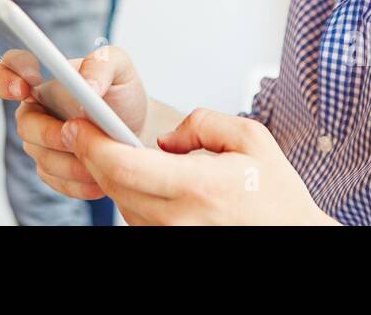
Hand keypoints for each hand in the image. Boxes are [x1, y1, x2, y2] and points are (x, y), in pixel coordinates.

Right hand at [0, 45, 147, 200]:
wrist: (136, 129)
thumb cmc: (121, 92)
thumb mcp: (120, 66)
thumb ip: (103, 62)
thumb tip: (86, 84)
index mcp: (41, 76)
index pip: (6, 71)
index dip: (3, 80)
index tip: (23, 88)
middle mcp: (34, 109)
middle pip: (25, 125)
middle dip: (50, 133)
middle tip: (76, 134)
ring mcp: (39, 142)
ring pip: (42, 157)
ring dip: (71, 161)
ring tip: (101, 159)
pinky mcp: (50, 169)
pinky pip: (55, 180)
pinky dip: (78, 182)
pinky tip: (98, 178)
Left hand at [62, 107, 332, 224]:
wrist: (292, 236)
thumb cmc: (277, 196)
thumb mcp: (251, 139)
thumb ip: (203, 124)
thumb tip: (165, 138)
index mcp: (198, 187)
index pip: (122, 166)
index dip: (91, 144)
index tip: (79, 126)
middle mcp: (179, 220)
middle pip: (112, 186)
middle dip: (92, 155)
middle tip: (83, 132)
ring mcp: (172, 239)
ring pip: (121, 205)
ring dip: (113, 178)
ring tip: (115, 153)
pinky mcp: (171, 247)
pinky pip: (137, 221)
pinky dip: (131, 198)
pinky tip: (141, 181)